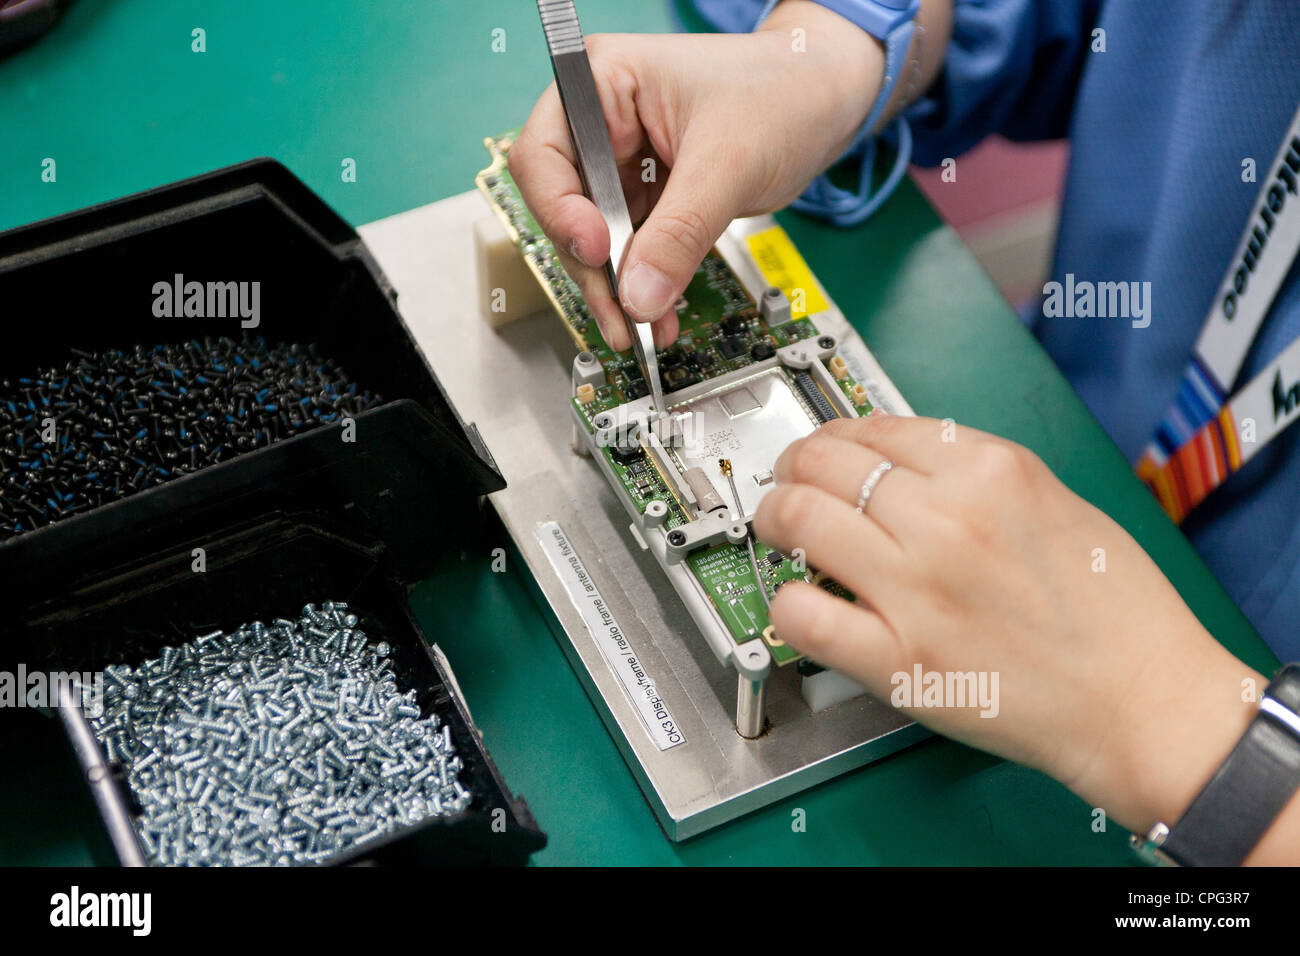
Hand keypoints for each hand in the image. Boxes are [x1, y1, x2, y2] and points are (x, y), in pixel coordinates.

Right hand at [507, 4, 882, 349]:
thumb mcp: (729, 162)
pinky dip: (642, 283)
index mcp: (603, 82)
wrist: (827, 99)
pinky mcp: (647, 195)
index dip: (560, 208)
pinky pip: (631, 249)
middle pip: (565, 207)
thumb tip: (638, 296)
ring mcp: (622, 162)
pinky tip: (657, 312)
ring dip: (617, 287)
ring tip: (643, 327)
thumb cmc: (783, 91)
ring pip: (595, 239)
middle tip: (622, 314)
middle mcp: (601, 123)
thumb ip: (679, 233)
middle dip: (593, 266)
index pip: (544, 154)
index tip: (596, 249)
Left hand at [753, 411, 1263, 833]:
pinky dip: (786, 602)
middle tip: (787, 485)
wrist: (1144, 700)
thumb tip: (894, 459)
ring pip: (798, 519)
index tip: (823, 451)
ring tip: (779, 531)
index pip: (872, 428)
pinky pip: (803, 614)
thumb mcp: (1053, 500)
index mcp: (989, 471)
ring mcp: (916, 590)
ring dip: (774, 518)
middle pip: (822, 462)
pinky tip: (800, 600)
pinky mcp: (898, 660)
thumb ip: (971, 473)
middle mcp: (946, 520)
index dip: (833, 436)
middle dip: (792, 467)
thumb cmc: (1113, 609)